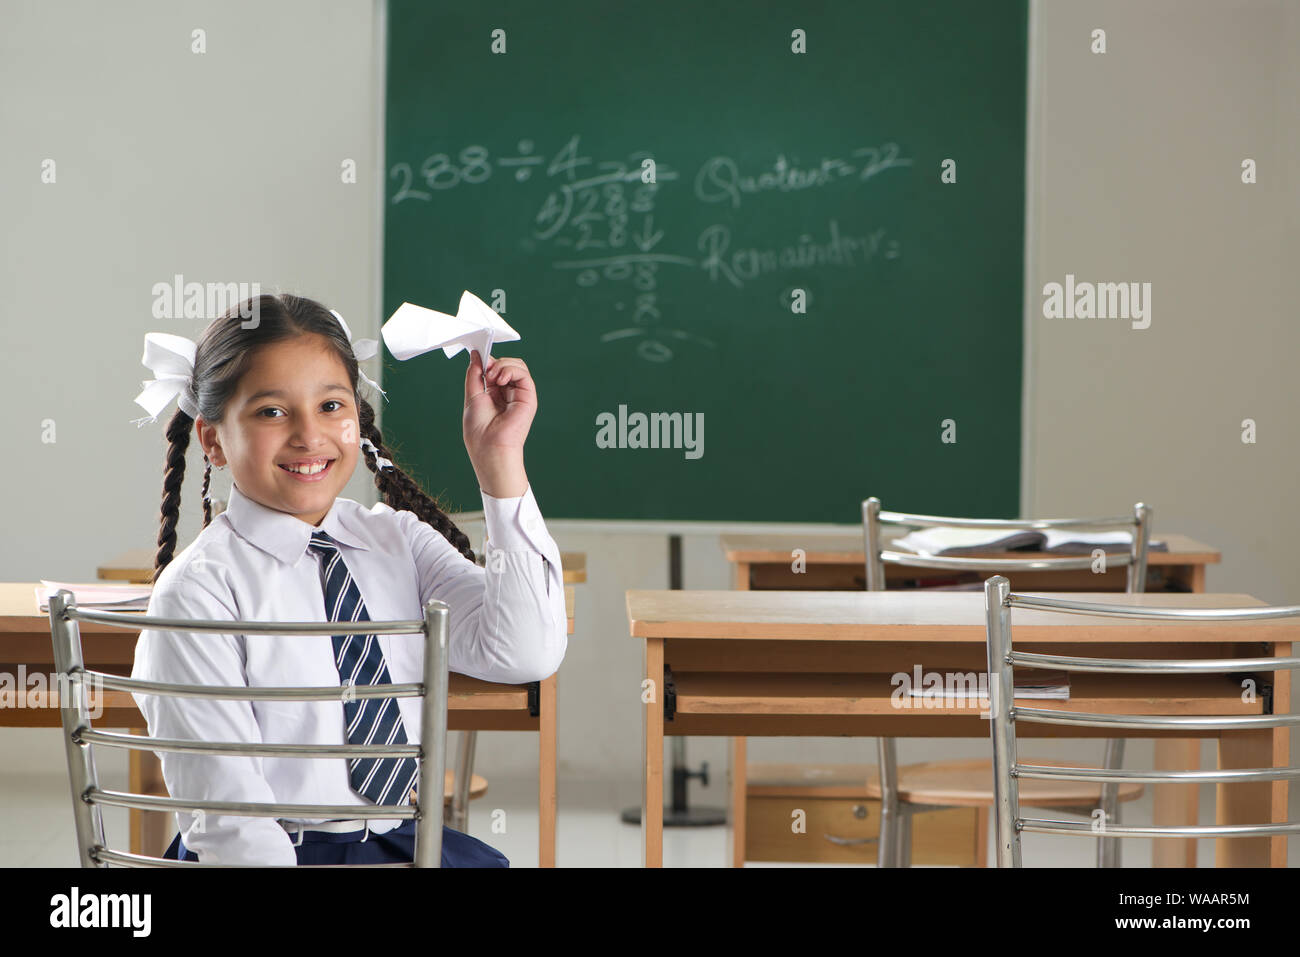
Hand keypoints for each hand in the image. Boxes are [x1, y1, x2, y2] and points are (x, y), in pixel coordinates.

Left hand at [463, 349, 533, 496]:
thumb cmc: (479, 430)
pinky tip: (501, 378)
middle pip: (507, 365)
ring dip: (503, 365)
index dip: (488, 361)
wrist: (490, 447)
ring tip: (494, 376)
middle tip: (486, 371)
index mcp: (494, 394)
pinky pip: (523, 374)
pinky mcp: (528, 397)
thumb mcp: (472, 396)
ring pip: (517, 366)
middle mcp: (508, 393)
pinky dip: (511, 370)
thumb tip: (477, 355)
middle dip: (495, 362)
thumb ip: (475, 374)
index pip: (495, 368)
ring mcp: (519, 395)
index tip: (479, 358)